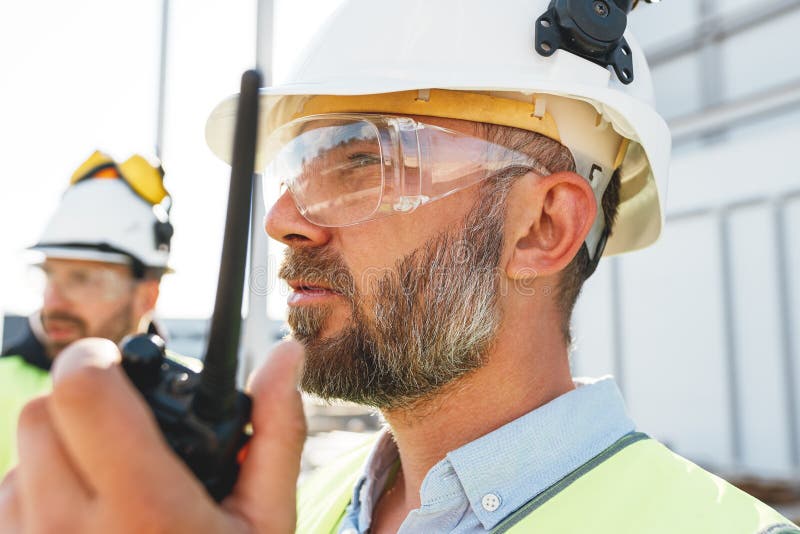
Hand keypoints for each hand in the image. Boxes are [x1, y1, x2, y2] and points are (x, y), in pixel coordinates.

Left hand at [0, 337, 306, 533]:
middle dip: (86, 404)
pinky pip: (8, 500)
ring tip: (115, 491)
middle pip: (43, 411)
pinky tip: (88, 526)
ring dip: (63, 453)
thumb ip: (274, 431)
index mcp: (144, 511)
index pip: (82, 391)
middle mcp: (66, 533)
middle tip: (132, 431)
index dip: (101, 360)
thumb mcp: (267, 523)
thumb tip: (287, 354)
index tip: (128, 369)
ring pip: (21, 456)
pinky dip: (41, 496)